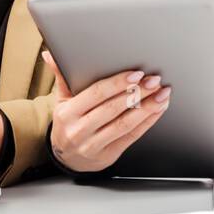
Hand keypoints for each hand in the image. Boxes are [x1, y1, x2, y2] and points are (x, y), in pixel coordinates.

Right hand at [43, 50, 170, 172]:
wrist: (66, 158)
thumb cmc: (68, 124)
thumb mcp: (61, 101)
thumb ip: (62, 77)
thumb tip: (51, 55)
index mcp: (67, 113)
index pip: (96, 94)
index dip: (118, 83)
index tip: (136, 74)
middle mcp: (79, 130)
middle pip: (113, 108)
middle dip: (137, 93)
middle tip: (154, 81)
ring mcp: (94, 145)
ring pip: (125, 124)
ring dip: (147, 108)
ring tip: (162, 95)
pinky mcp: (109, 155)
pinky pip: (132, 136)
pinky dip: (147, 122)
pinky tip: (157, 110)